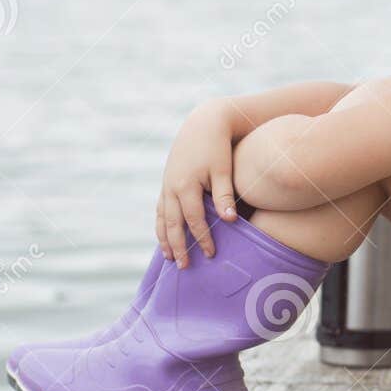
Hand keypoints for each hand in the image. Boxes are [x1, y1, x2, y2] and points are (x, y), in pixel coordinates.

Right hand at [156, 101, 238, 267]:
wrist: (204, 123)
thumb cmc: (218, 147)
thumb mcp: (223, 170)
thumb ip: (225, 196)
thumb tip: (230, 221)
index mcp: (185, 185)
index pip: (194, 220)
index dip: (202, 238)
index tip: (211, 255)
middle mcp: (171, 187)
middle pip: (173, 224)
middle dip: (178, 246)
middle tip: (184, 267)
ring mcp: (166, 184)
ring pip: (162, 218)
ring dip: (165, 239)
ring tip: (169, 258)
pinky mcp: (167, 181)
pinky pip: (161, 208)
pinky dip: (162, 224)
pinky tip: (165, 236)